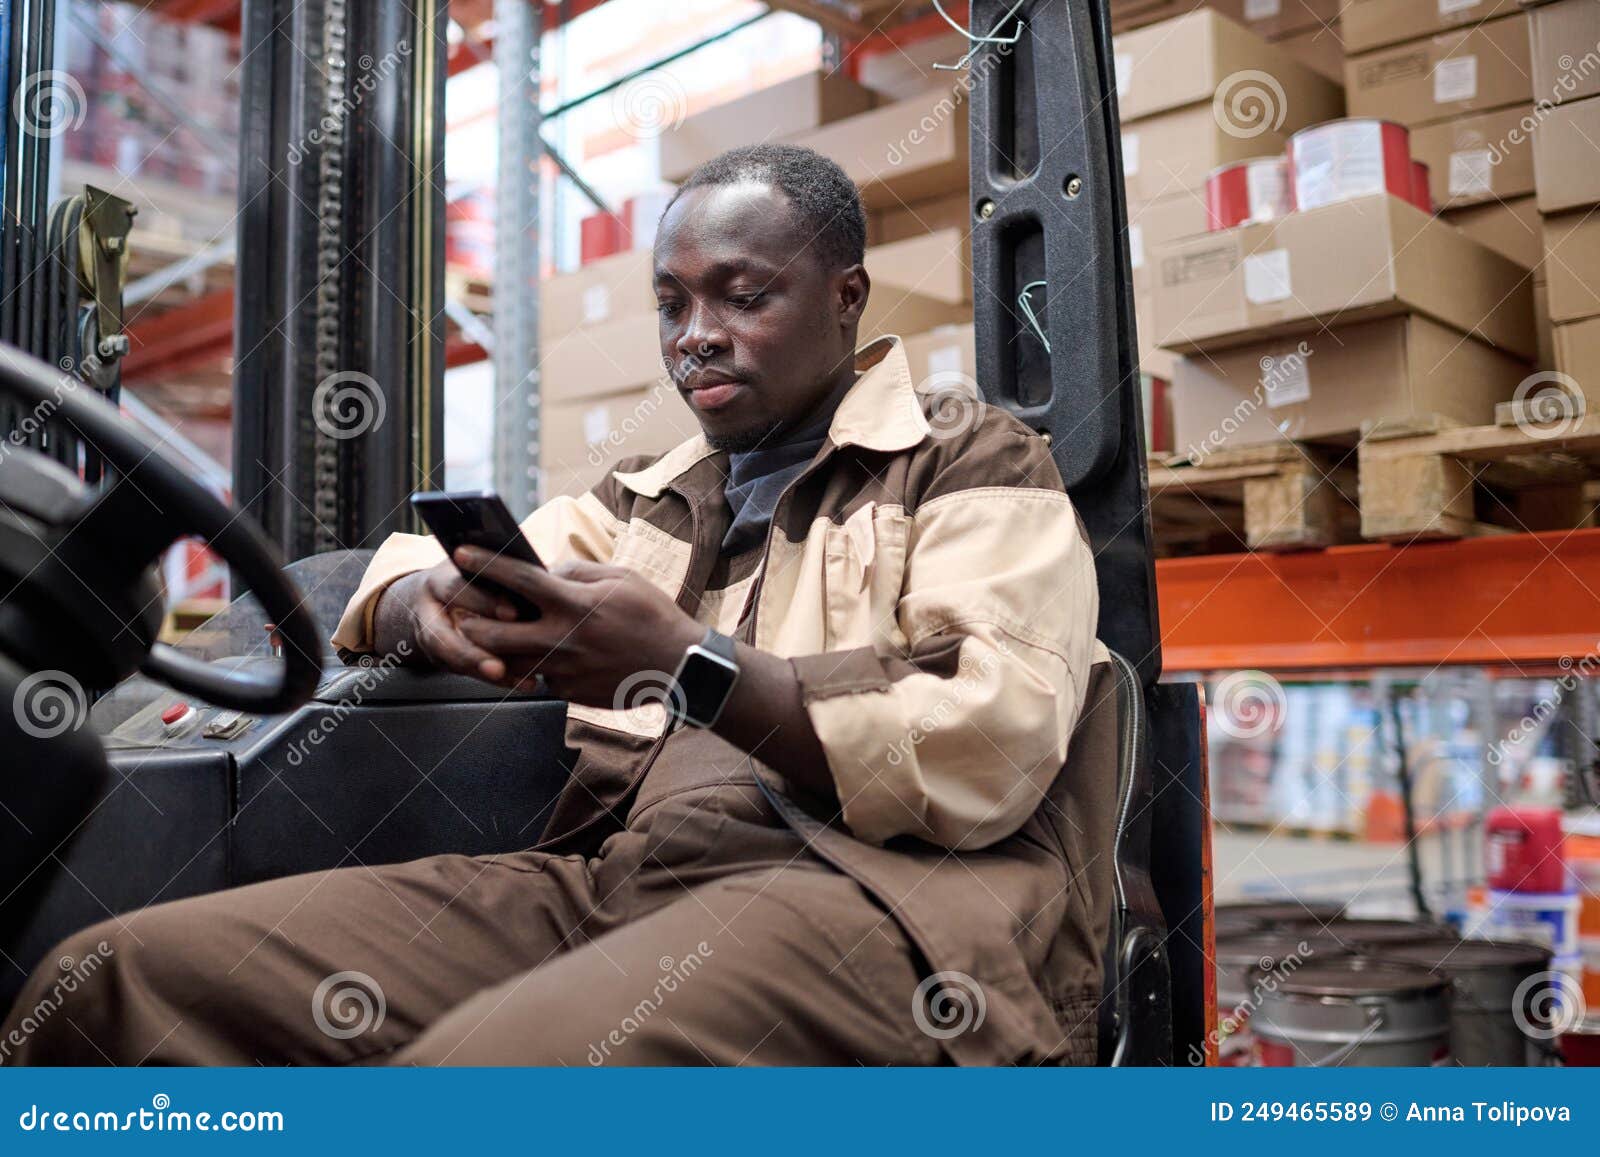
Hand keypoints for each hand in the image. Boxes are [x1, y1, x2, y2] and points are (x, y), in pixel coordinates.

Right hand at [374, 559, 520, 676]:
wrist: (439, 595)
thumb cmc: (474, 575)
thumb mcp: (482, 567)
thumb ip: (504, 574)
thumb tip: (546, 576)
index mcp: (439, 580)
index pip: (456, 588)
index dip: (484, 602)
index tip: (513, 614)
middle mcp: (428, 611)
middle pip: (443, 634)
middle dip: (473, 651)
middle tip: (500, 664)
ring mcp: (432, 638)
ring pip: (452, 659)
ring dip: (483, 670)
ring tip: (514, 678)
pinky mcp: (443, 659)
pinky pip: (469, 672)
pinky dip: (498, 680)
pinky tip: (523, 683)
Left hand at [450, 547, 704, 704]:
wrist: (680, 666)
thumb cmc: (653, 615)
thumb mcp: (621, 578)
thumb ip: (578, 572)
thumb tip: (544, 572)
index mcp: (575, 604)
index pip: (519, 579)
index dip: (485, 563)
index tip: (459, 553)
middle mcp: (563, 638)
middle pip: (496, 632)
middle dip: (471, 620)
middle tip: (463, 612)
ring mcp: (564, 670)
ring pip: (509, 661)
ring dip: (495, 648)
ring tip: (491, 636)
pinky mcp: (569, 693)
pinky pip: (537, 679)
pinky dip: (531, 667)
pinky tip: (538, 657)